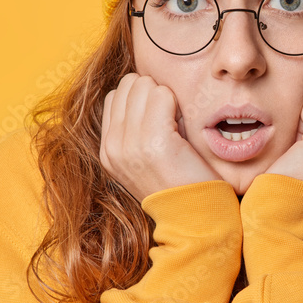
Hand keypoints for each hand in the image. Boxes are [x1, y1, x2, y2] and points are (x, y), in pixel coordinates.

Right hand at [100, 73, 221, 201]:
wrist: (194, 217)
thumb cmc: (178, 183)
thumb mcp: (143, 159)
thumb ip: (133, 129)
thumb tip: (144, 89)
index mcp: (107, 151)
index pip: (114, 97)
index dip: (141, 100)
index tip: (159, 120)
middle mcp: (113, 147)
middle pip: (128, 85)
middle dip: (152, 94)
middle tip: (169, 120)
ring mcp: (131, 144)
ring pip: (144, 86)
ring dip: (166, 97)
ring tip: (176, 125)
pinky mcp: (155, 141)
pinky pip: (162, 95)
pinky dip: (176, 102)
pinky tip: (182, 125)